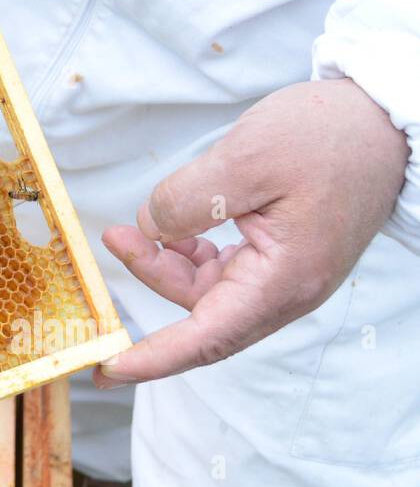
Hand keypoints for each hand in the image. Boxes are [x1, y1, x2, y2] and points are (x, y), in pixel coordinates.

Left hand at [97, 78, 407, 387]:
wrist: (379, 119)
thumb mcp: (245, 159)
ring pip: (207, 287)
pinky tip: (170, 225)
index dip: (153, 357)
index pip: (207, 339)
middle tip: (114, 237)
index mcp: (283, 281)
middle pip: (200, 308)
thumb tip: (150, 227)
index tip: (107, 367)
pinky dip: (189, 250)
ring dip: (166, 260)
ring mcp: (284, 272)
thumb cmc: (327, 137)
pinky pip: (223, 268)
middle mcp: (285, 288)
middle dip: (151, 278)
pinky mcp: (279, 252)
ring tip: (132, 226)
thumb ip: (187, 200)